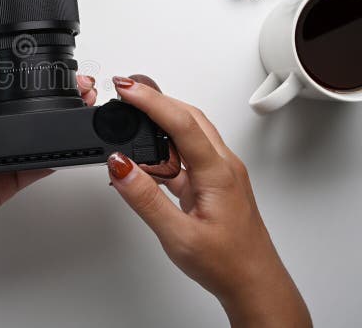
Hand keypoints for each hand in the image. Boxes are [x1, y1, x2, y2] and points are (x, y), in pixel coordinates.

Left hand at [0, 58, 97, 252]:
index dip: (13, 78)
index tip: (33, 67)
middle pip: (17, 111)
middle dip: (40, 98)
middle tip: (63, 87)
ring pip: (30, 137)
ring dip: (49, 126)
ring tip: (70, 111)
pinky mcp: (5, 181)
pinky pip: (33, 167)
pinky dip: (48, 159)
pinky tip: (60, 150)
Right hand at [106, 76, 310, 327]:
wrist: (253, 284)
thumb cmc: (227, 263)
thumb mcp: (178, 235)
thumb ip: (145, 198)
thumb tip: (120, 164)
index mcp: (218, 172)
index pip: (181, 122)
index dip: (150, 101)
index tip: (125, 89)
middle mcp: (222, 165)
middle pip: (188, 116)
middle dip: (155, 98)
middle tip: (125, 91)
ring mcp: (219, 173)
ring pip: (189, 131)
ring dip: (161, 118)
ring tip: (130, 116)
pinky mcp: (212, 182)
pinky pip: (187, 152)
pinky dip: (164, 145)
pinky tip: (145, 157)